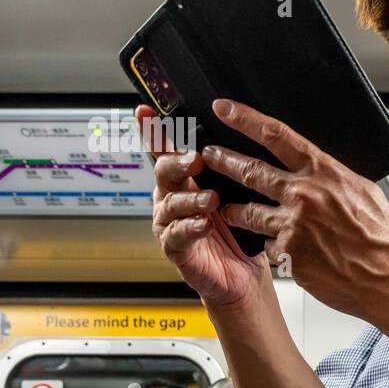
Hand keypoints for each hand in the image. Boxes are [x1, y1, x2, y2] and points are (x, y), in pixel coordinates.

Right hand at [140, 105, 268, 307]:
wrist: (243, 275)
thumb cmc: (239, 231)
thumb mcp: (237, 194)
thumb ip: (231, 169)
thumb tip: (240, 134)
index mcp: (185, 180)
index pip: (166, 150)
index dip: (153, 131)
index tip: (145, 112)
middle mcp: (173, 198)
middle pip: (163, 172)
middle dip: (177, 163)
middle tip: (196, 161)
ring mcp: (171, 223)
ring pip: (170, 204)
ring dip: (190, 198)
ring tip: (210, 199)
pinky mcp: (176, 249)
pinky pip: (177, 235)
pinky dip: (191, 227)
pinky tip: (204, 224)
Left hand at [202, 99, 388, 338]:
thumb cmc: (383, 239)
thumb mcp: (364, 192)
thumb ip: (333, 179)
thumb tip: (317, 171)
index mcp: (323, 173)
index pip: (276, 136)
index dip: (244, 119)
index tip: (224, 109)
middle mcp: (303, 195)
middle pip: (249, 170)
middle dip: (222, 160)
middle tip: (208, 157)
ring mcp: (291, 225)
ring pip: (245, 212)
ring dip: (233, 210)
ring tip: (227, 209)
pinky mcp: (287, 254)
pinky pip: (268, 245)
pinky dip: (274, 246)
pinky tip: (287, 250)